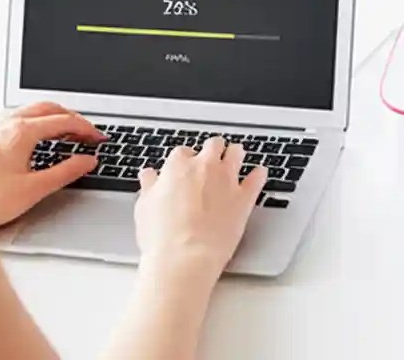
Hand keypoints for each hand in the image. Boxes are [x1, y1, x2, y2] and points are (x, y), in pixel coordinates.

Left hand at [0, 102, 106, 227]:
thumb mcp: (34, 189)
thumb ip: (66, 172)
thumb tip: (86, 161)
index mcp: (21, 132)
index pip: (64, 120)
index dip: (87, 128)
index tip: (99, 139)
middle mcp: (8, 124)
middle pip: (50, 108)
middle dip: (74, 119)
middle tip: (89, 134)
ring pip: (34, 110)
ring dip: (57, 117)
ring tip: (71, 133)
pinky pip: (21, 117)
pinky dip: (40, 122)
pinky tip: (42, 137)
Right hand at [134, 137, 267, 277]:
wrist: (185, 258)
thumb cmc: (162, 236)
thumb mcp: (145, 207)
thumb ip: (150, 186)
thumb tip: (149, 175)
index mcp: (178, 166)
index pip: (183, 152)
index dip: (185, 161)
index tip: (185, 169)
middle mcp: (205, 167)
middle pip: (213, 145)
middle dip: (212, 150)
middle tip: (211, 160)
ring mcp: (227, 180)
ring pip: (236, 152)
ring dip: (235, 154)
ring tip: (234, 158)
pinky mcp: (244, 198)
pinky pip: (257, 178)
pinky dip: (258, 174)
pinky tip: (259, 174)